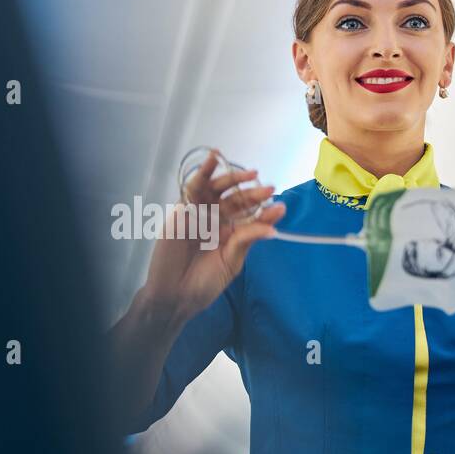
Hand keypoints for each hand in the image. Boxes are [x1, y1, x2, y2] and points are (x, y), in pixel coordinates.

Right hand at [139, 150, 284, 326]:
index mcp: (230, 233)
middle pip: (236, 199)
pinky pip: (192, 187)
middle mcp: (216, 220)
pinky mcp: (182, 210)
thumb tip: (273, 227)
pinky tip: (213, 159)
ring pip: (217, 189)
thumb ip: (247, 239)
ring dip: (232, 178)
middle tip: (269, 188)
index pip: (249, 216)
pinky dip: (203, 172)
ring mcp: (199, 213)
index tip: (279, 206)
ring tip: (251, 173)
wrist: (175, 294)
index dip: (264, 209)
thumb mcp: (231, 261)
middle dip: (252, 193)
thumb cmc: (203, 283)